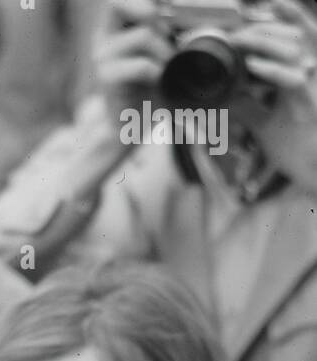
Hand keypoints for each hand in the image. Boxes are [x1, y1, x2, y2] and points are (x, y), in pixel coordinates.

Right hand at [94, 0, 173, 120]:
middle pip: (116, 4)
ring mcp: (103, 56)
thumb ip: (168, 31)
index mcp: (115, 24)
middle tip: (168, 31)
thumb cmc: (146, 85)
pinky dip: (158, 71)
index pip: (120, 0)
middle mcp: (104, 36)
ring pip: (142, 35)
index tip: (168, 5)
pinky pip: (141, 66)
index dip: (145, 1)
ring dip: (165, 49)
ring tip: (171, 63)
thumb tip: (210, 23)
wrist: (126, 124)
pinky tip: (161, 79)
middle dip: (149, 11)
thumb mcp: (159, 51)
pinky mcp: (107, 78)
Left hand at [230, 0, 316, 191]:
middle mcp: (309, 74)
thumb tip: (225, 97)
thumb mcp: (265, 124)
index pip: (291, 36)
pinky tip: (252, 65)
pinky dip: (272, 70)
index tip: (252, 12)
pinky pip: (291, 80)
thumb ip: (247, 108)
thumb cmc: (296, 148)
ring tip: (238, 39)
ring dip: (262, 41)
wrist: (313, 171)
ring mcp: (311, 86)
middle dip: (262, 27)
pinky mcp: (308, 102)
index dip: (278, 19)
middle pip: (290, 35)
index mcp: (300, 74)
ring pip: (292, 50)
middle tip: (235, 29)